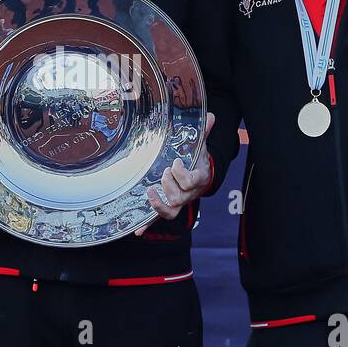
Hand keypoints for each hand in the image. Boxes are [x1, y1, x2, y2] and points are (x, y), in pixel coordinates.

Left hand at [135, 113, 215, 235]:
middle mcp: (189, 194)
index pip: (191, 182)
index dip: (182, 174)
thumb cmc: (197, 161)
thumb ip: (203, 133)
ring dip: (159, 203)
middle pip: (180, 197)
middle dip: (169, 184)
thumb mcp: (200, 147)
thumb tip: (210, 115)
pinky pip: (159, 219)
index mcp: (198, 179)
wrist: (200, 177)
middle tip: (163, 172)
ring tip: (150, 191)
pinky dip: (148, 226)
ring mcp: (179, 202)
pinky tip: (137, 231)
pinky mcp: (168, 208)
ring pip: (171, 211)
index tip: (176, 162)